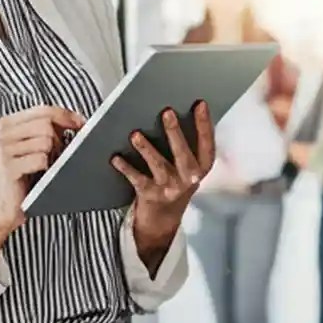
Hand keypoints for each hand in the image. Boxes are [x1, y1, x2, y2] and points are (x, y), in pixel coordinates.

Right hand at [0, 106, 85, 231]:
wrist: (1, 207)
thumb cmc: (22, 176)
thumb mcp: (34, 147)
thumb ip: (49, 130)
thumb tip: (77, 121)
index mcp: (8, 124)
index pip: (43, 110)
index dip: (66, 115)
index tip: (80, 124)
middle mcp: (2, 135)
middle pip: (46, 124)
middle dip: (58, 139)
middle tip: (57, 154)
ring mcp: (3, 151)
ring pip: (45, 140)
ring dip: (53, 155)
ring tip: (47, 166)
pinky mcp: (7, 168)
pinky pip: (40, 159)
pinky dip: (47, 167)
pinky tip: (42, 174)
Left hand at [112, 101, 215, 274]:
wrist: (163, 218)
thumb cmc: (176, 181)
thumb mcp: (189, 166)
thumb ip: (187, 145)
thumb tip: (175, 112)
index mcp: (201, 167)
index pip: (206, 143)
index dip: (205, 124)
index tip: (200, 104)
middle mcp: (189, 178)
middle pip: (183, 154)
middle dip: (175, 132)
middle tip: (167, 112)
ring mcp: (170, 188)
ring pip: (159, 166)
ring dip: (147, 150)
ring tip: (135, 134)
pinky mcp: (150, 194)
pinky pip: (137, 179)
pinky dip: (126, 168)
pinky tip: (116, 158)